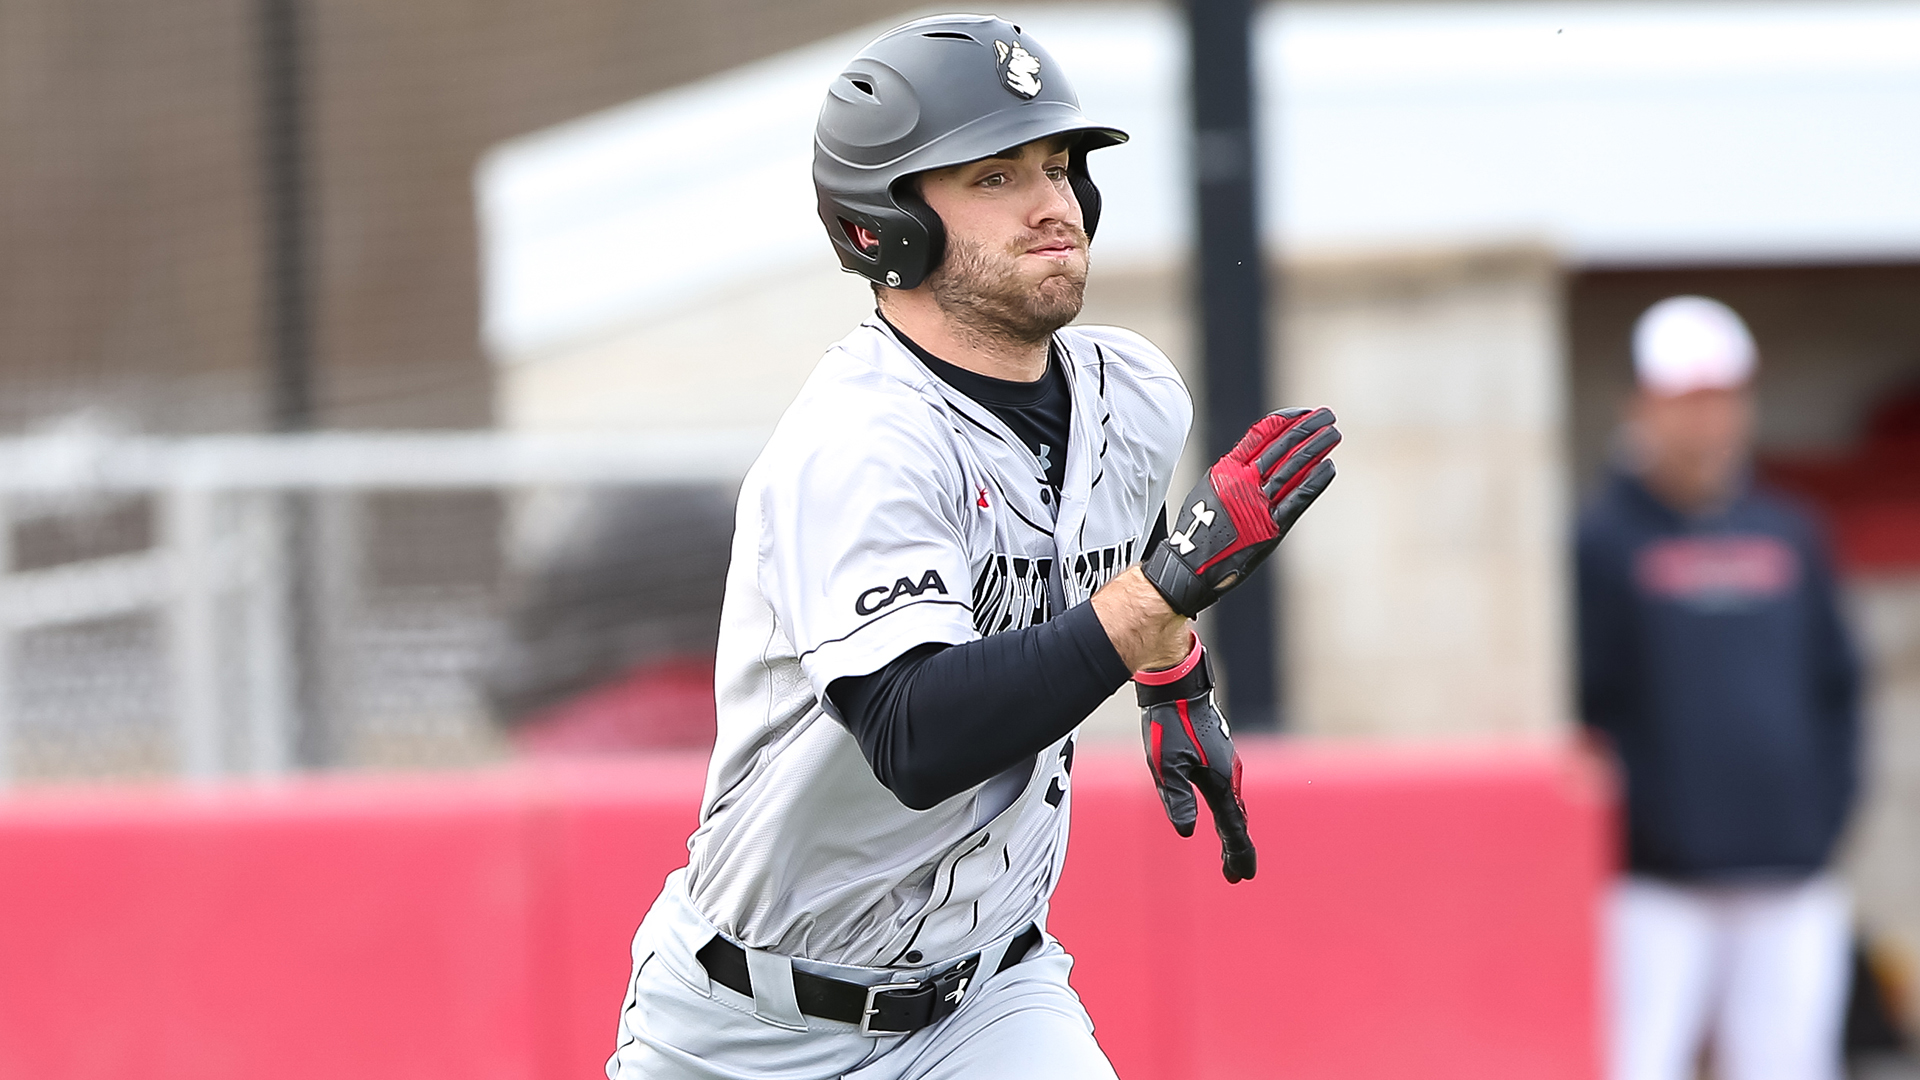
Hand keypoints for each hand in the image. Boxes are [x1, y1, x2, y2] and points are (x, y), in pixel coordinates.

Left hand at [1136, 635, 1254, 882]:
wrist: (1176, 685)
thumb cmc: (1168, 724)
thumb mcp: (1165, 766)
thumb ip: (1176, 799)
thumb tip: (1186, 832)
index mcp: (1220, 782)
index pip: (1233, 827)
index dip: (1237, 853)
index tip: (1242, 875)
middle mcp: (1229, 774)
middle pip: (1236, 820)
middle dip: (1235, 848)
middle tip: (1236, 875)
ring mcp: (1225, 763)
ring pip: (1233, 805)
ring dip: (1231, 830)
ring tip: (1228, 853)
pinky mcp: (1216, 754)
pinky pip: (1227, 791)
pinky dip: (1227, 811)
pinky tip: (1221, 813)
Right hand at [1143, 407, 1337, 616]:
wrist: (1189, 567)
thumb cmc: (1199, 529)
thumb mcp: (1210, 488)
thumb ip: (1234, 468)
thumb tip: (1260, 451)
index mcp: (1226, 469)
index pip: (1261, 433)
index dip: (1285, 420)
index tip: (1303, 413)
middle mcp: (1242, 482)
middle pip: (1282, 446)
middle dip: (1307, 427)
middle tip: (1327, 415)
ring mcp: (1257, 504)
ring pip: (1293, 467)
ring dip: (1316, 447)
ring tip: (1333, 433)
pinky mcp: (1270, 528)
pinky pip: (1298, 499)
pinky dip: (1315, 481)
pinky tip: (1329, 466)